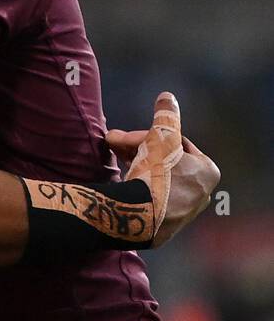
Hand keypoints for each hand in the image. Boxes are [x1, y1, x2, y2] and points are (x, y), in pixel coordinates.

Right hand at [107, 92, 220, 246]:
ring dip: (134, 164)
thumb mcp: (161, 138)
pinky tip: (121, 181)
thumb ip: (165, 117)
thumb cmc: (156, 173)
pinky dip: (136, 186)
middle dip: (138, 149)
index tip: (127, 137)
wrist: (141, 215)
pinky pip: (149, 197)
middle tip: (114, 143)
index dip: (150, 136)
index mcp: (208, 171)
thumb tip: (167, 96)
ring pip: (155, 178)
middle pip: (165, 161)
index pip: (177, 144)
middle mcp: (201, 192)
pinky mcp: (165, 224)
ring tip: (112, 157)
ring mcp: (184, 211)